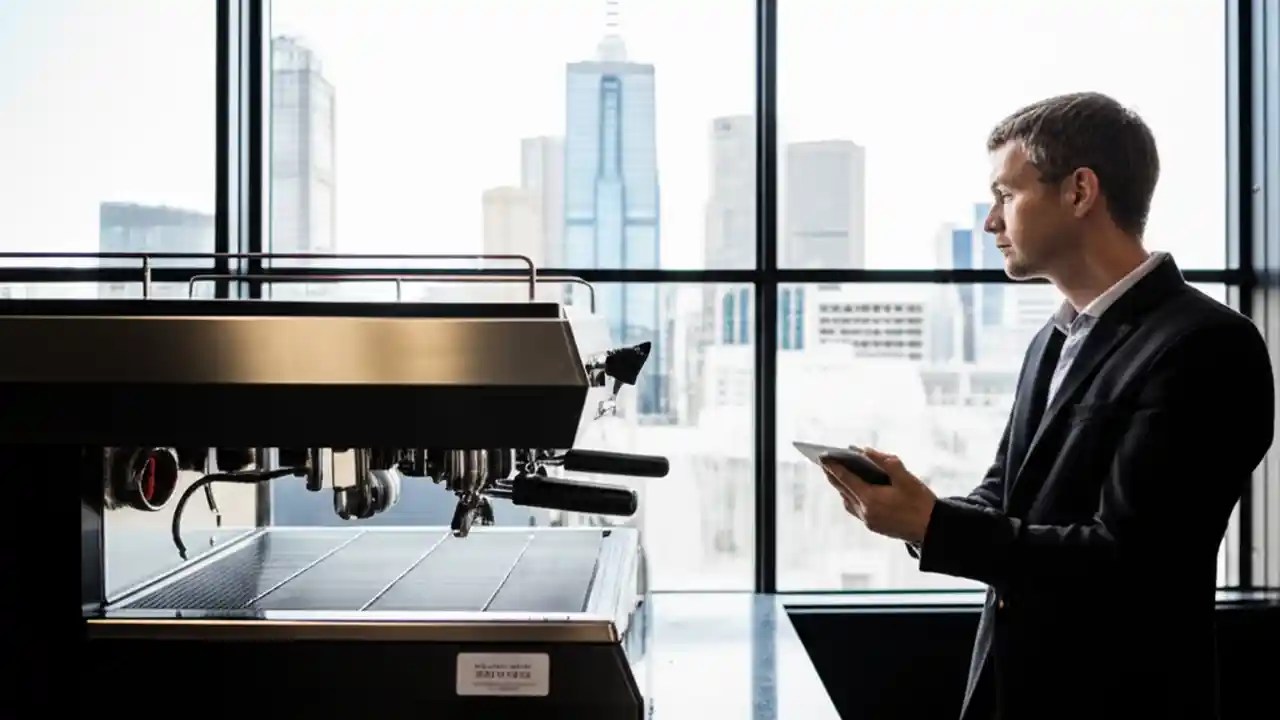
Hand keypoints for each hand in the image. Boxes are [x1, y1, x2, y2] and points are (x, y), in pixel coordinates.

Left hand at [821, 447, 936, 544]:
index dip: (834, 466)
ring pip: (847, 501)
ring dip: (841, 487)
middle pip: (843, 490)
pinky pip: (855, 509)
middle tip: (824, 463)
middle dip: (832, 475)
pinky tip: (852, 490)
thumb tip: (865, 451)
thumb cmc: (921, 502)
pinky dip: (850, 497)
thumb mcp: (906, 478)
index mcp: (871, 499)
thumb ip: (885, 462)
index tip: (823, 457)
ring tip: (835, 474)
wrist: (933, 530)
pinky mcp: (874, 526)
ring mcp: (869, 521)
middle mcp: (866, 511)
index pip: (846, 479)